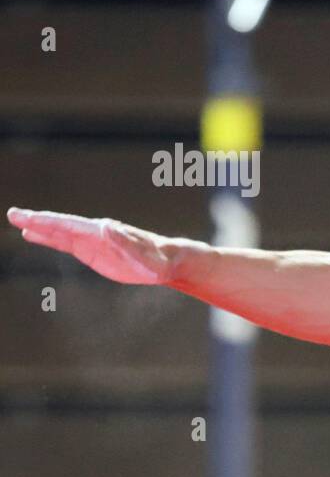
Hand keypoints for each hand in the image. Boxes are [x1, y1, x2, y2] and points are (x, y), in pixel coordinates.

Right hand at [8, 208, 175, 284]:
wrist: (166, 262)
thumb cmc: (156, 259)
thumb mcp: (141, 253)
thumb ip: (124, 241)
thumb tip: (106, 226)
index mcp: (101, 232)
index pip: (68, 225)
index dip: (47, 221)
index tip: (26, 217)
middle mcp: (93, 233)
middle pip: (59, 226)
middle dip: (36, 221)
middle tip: (12, 214)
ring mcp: (91, 242)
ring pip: (59, 233)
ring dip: (38, 228)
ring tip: (17, 223)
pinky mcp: (92, 252)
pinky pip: (65, 244)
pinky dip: (49, 239)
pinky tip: (34, 236)